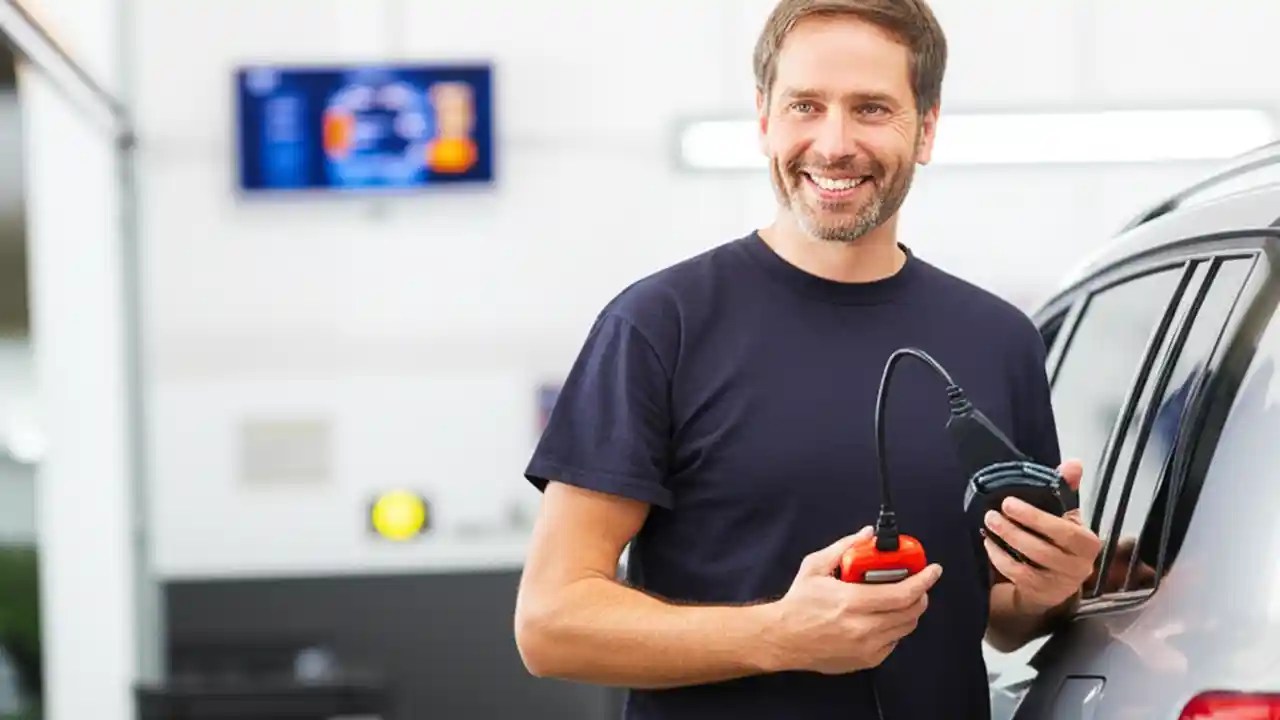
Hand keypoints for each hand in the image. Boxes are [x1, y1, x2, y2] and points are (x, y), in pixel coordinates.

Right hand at [766, 526, 943, 674]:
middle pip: (911, 612)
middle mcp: (862, 627)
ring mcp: (866, 647)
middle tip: (917, 582)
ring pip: (906, 627)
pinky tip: (883, 616)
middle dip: (921, 594)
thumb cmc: (798, 605)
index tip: (932, 571)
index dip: (923, 580)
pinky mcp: (867, 660)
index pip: (902, 593)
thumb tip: (866, 535)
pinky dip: (896, 627)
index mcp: (851, 602)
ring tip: (900, 597)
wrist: (782, 638)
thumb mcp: (815, 567)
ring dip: (910, 610)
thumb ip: (844, 547)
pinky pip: (894, 642)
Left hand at [983, 459, 1101, 612]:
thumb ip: (1067, 489)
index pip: (1065, 531)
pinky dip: (1001, 558)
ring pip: (1029, 564)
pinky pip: (1018, 575)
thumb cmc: (1060, 540)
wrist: (1056, 579)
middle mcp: (1079, 566)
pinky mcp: (1041, 593)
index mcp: (1088, 543)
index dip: (1036, 517)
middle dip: (1014, 530)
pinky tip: (990, 544)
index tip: (1010, 502)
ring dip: (1005, 543)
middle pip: (1044, 549)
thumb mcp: (1065, 515)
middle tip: (992, 514)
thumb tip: (1074, 464)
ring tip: (989, 525)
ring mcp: (1060, 583)